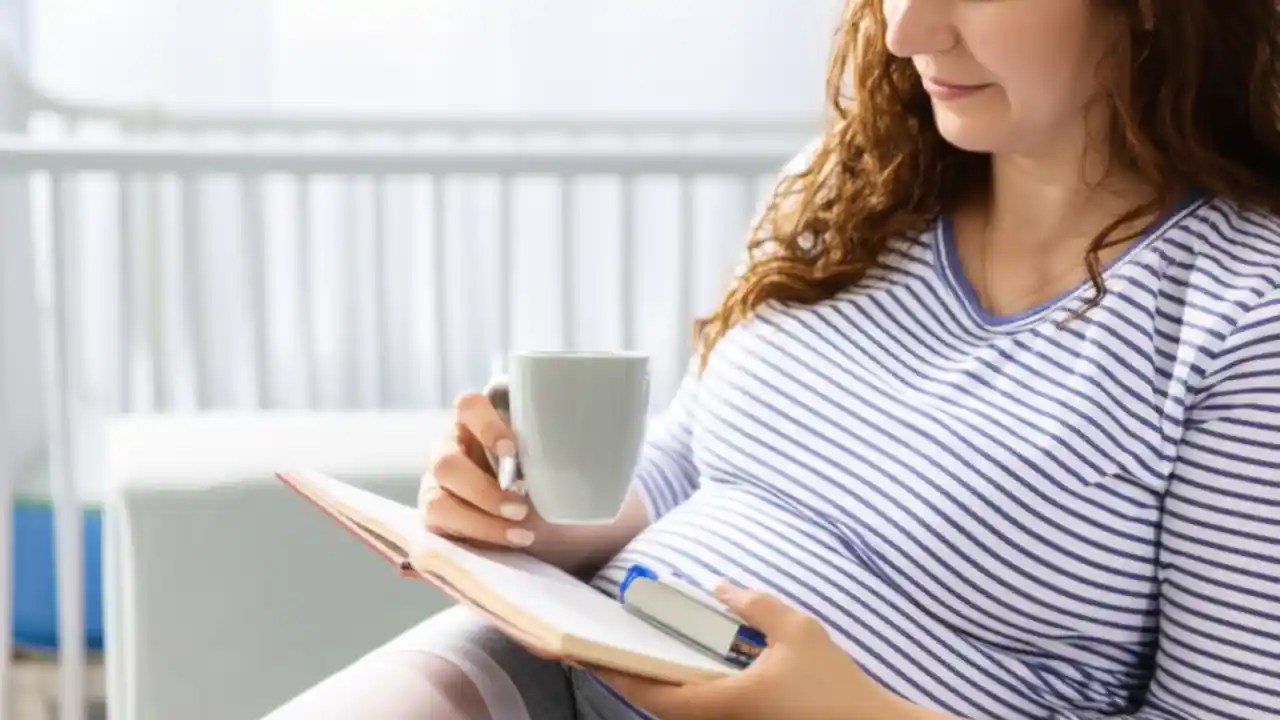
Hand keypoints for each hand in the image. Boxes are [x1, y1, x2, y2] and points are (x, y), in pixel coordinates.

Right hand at [420, 391, 543, 550]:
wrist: (543, 517)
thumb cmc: (546, 477)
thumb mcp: (548, 459)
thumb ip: (552, 451)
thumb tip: (586, 450)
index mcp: (476, 424)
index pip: (469, 408)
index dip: (486, 427)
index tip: (512, 450)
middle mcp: (450, 450)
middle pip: (446, 462)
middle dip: (484, 490)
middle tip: (522, 508)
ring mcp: (438, 486)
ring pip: (438, 500)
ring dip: (480, 521)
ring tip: (521, 530)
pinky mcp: (436, 518)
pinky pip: (442, 530)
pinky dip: (479, 535)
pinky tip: (511, 539)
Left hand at [592, 583, 924, 719]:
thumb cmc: (834, 686)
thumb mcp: (798, 631)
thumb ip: (754, 605)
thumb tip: (719, 588)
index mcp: (720, 703)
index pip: (650, 692)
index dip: (614, 671)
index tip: (584, 653)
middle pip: (658, 703)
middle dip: (629, 674)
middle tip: (603, 643)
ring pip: (680, 710)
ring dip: (656, 681)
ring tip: (637, 646)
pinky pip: (702, 710)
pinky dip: (684, 687)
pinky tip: (689, 662)